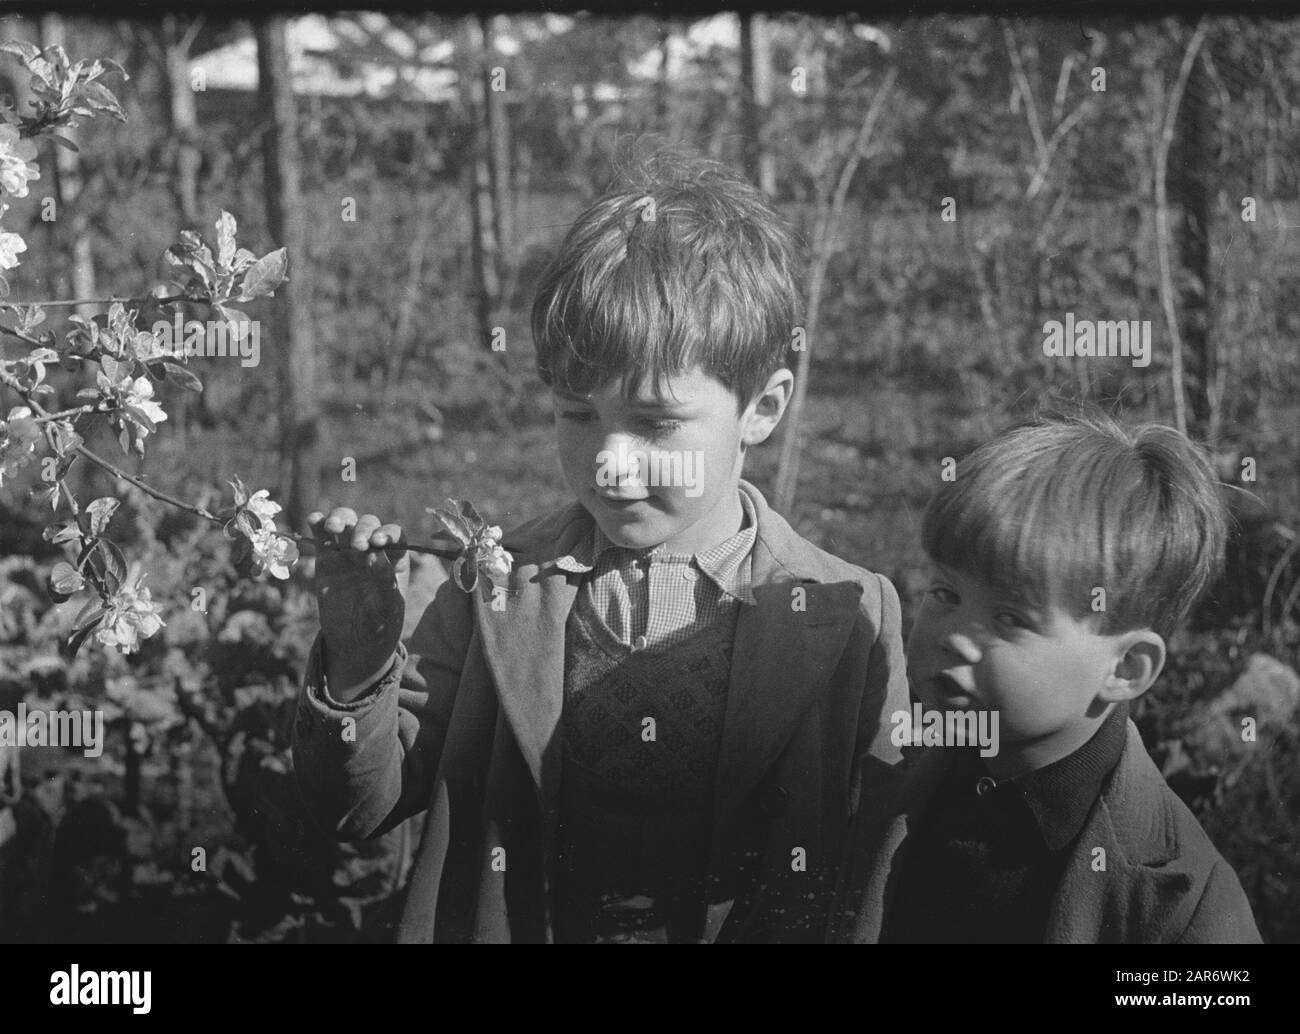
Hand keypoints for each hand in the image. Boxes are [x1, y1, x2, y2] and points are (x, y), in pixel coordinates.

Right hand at [308, 507, 408, 700]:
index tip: (379, 542)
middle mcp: (373, 550)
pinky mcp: (326, 559)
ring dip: (339, 519)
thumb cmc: (380, 625)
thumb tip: (376, 555)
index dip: (388, 533)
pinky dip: (317, 525)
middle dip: (362, 530)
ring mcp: (348, 553)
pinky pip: (322, 537)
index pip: (395, 535)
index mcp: (396, 559)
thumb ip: (384, 580)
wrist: (355, 644)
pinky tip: (313, 520)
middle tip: (357, 546)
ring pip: (345, 523)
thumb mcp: (387, 606)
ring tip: (332, 528)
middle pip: (369, 525)